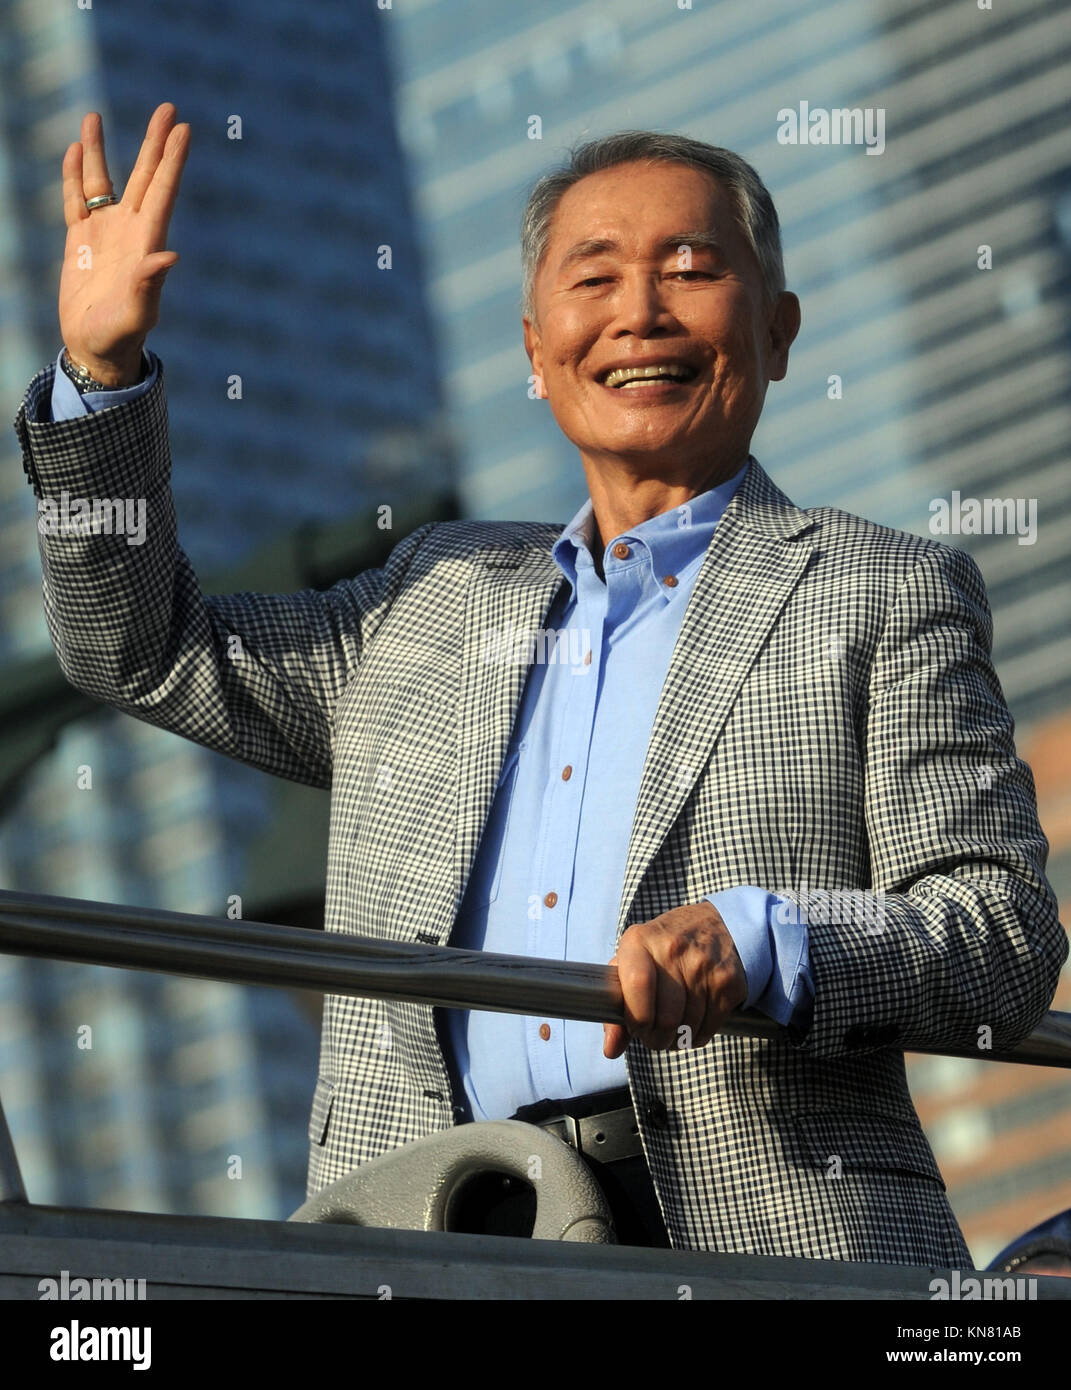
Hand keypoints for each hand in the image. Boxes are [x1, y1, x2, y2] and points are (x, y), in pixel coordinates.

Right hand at [59, 103, 189, 385]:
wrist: (96, 348)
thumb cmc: (120, 337)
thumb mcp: (137, 314)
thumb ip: (151, 285)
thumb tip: (169, 255)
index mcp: (147, 242)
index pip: (163, 191)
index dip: (172, 160)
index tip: (184, 128)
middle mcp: (130, 231)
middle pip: (144, 176)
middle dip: (154, 143)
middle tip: (168, 109)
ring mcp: (105, 233)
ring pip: (103, 180)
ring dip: (99, 149)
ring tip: (94, 115)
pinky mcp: (81, 241)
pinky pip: (76, 199)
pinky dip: (74, 175)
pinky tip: (74, 150)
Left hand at [603, 901, 747, 1058]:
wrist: (712, 924)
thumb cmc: (660, 951)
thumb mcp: (632, 963)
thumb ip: (615, 1007)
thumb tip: (611, 1050)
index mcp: (640, 941)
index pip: (638, 985)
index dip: (636, 1019)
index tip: (637, 1028)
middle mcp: (673, 948)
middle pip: (665, 1017)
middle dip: (657, 1038)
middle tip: (655, 1035)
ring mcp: (704, 964)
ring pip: (688, 1027)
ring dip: (677, 1039)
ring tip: (673, 1028)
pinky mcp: (728, 981)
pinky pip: (709, 1028)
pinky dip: (697, 1036)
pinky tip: (692, 1022)